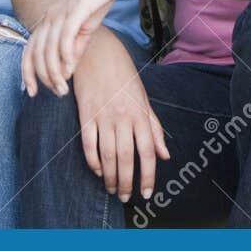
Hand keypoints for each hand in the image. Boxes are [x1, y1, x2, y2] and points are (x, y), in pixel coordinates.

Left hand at [22, 0, 134, 94]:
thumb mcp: (85, 28)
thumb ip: (74, 49)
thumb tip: (65, 72)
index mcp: (49, 20)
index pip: (29, 50)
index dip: (26, 73)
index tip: (31, 92)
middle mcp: (50, 16)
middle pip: (36, 52)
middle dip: (43, 77)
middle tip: (57, 93)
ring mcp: (62, 11)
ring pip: (49, 48)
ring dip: (54, 71)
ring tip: (63, 87)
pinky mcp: (77, 8)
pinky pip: (65, 35)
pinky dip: (65, 54)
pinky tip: (70, 68)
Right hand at [71, 30, 168, 203]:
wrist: (99, 54)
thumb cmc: (125, 78)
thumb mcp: (144, 101)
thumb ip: (154, 129)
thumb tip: (165, 155)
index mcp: (140, 114)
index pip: (147, 152)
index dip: (148, 176)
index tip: (146, 193)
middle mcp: (123, 117)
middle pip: (125, 158)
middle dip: (126, 182)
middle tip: (126, 197)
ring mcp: (103, 116)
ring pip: (107, 155)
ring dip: (110, 177)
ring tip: (112, 189)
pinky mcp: (85, 115)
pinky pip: (88, 144)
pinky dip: (92, 162)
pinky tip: (97, 171)